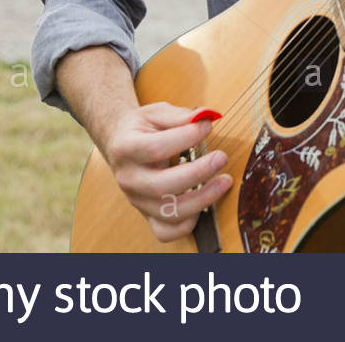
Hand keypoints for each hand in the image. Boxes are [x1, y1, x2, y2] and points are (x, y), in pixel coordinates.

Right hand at [103, 102, 232, 242]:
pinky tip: (204, 204)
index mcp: (126, 149)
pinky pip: (166, 231)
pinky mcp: (147, 215)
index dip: (186, 137)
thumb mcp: (157, 112)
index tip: (208, 126)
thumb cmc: (143, 127)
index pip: (155, 148)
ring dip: (202, 199)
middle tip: (222, 157)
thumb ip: (180, 116)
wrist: (119, 144)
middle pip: (161, 186)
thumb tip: (207, 117)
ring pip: (168, 212)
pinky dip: (187, 223)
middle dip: (197, 173)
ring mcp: (136, 200)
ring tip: (225, 181)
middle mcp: (128, 178)